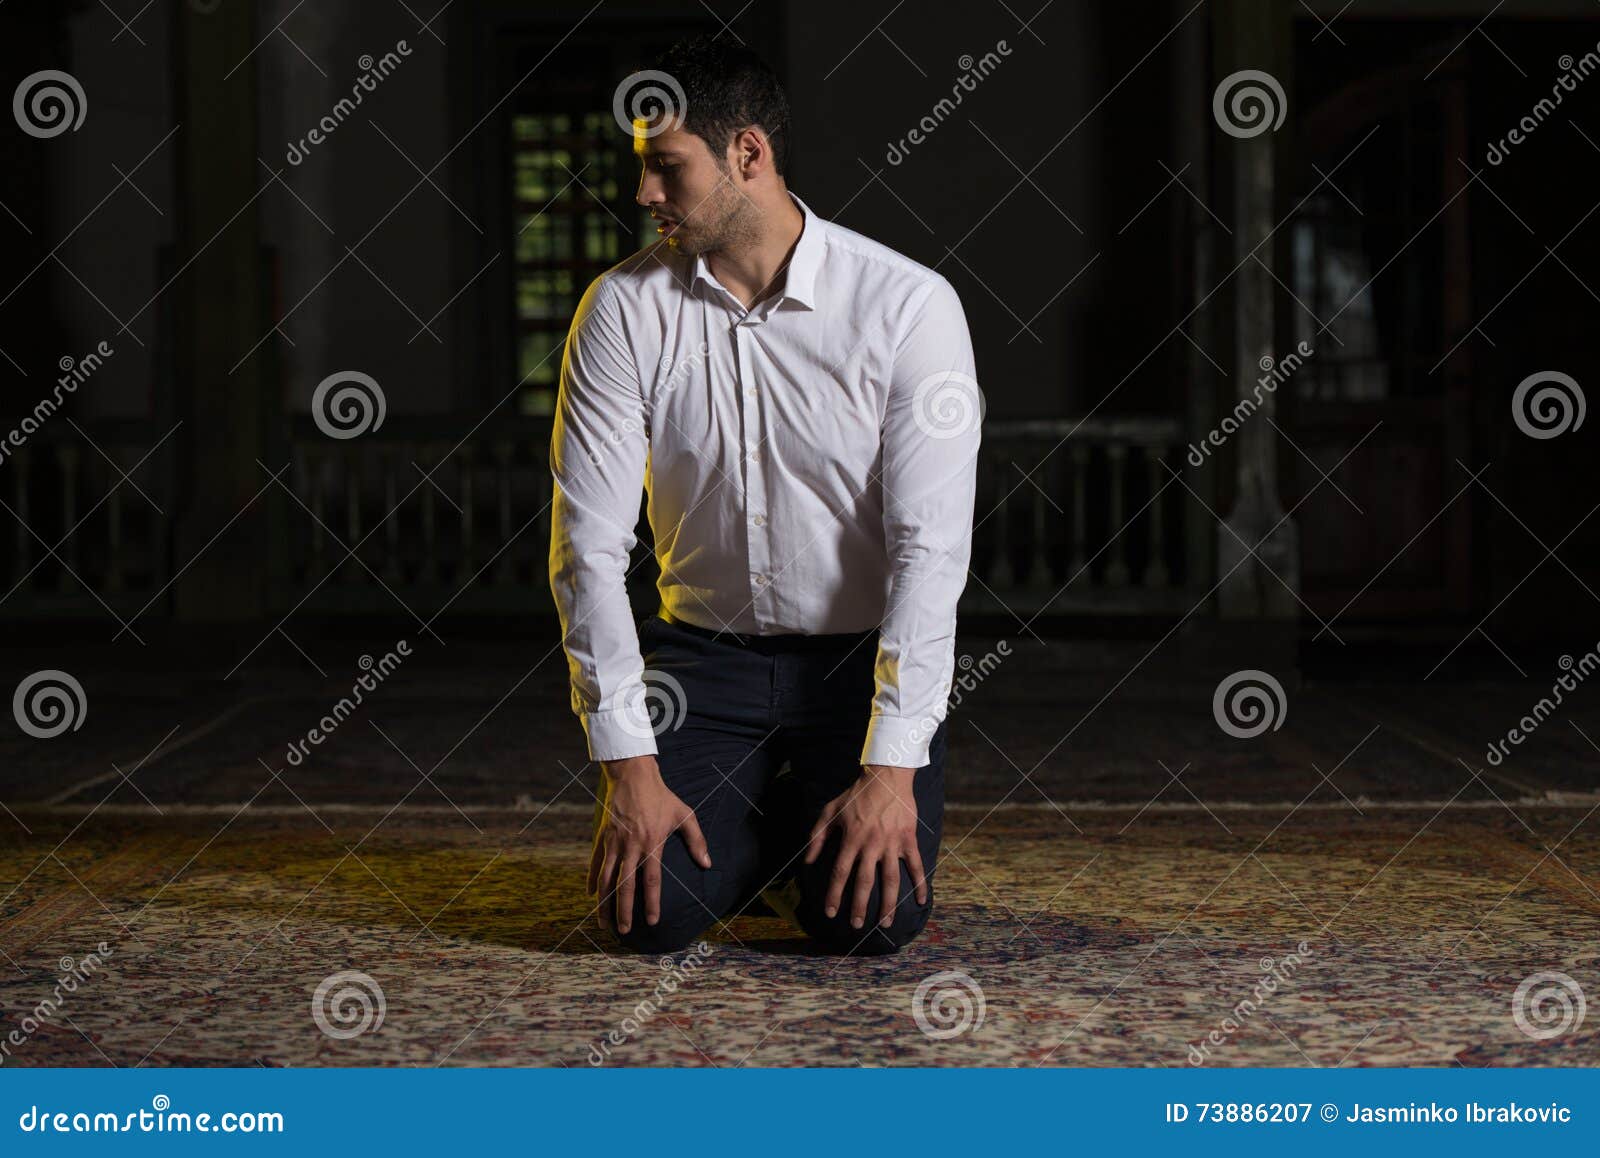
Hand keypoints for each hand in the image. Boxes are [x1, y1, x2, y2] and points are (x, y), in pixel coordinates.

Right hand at [587, 755, 711, 934]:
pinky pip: (596, 863)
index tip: (653, 921)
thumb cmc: (662, 797)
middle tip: (624, 931)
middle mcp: (631, 846)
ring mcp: (615, 842)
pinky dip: (592, 881)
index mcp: (652, 842)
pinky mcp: (603, 837)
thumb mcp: (685, 814)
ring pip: (607, 878)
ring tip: (604, 923)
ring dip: (605, 903)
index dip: (653, 902)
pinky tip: (591, 897)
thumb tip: (707, 864)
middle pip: (626, 885)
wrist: (633, 776)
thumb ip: (697, 840)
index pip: (652, 879)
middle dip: (624, 910)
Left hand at [803, 764, 927, 929]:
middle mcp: (871, 844)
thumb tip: (809, 861)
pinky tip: (922, 900)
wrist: (886, 776)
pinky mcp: (908, 839)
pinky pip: (915, 864)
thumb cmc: (856, 794)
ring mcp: (892, 843)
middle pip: (864, 882)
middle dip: (859, 906)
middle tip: (856, 926)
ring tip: (885, 923)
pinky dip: (920, 883)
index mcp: (851, 839)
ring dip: (888, 903)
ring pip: (890, 879)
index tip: (830, 912)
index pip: (840, 873)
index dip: (834, 895)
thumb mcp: (830, 811)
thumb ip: (817, 836)